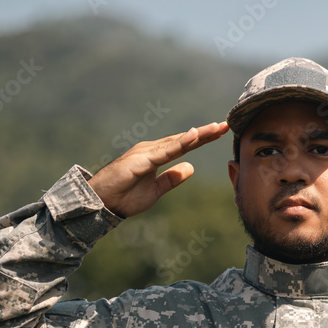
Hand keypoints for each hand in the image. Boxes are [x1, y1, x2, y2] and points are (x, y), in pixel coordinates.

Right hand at [88, 122, 229, 217]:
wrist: (102, 203)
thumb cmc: (125, 196)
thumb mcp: (156, 190)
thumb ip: (172, 179)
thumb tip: (191, 168)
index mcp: (156, 156)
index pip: (185, 145)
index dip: (203, 139)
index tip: (221, 132)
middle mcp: (152, 150)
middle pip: (184, 140)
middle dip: (205, 133)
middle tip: (226, 124)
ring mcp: (146, 153)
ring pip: (177, 142)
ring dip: (197, 135)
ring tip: (216, 128)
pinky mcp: (141, 160)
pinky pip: (165, 152)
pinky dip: (180, 143)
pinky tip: (193, 136)